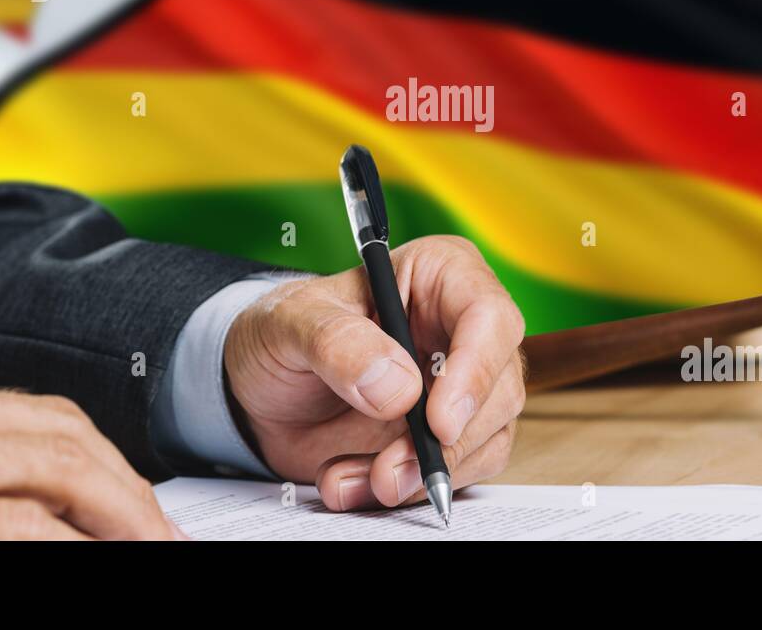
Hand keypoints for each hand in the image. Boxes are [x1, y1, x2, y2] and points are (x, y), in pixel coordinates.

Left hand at [224, 235, 526, 510]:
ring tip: (351, 477)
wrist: (262, 388)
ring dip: (422, 472)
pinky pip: (457, 471)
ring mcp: (461, 384)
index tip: (437, 422)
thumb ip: (337, 343)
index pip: (488, 315)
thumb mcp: (290, 322)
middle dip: (446, 441)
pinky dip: (409, 489)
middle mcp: (462, 328)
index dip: (475, 371)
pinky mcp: (449, 432)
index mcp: (439, 274)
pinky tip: (354, 481)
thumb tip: (398, 387)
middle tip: (388, 470)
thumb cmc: (283, 331)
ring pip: (486, 437)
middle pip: (499, 387)